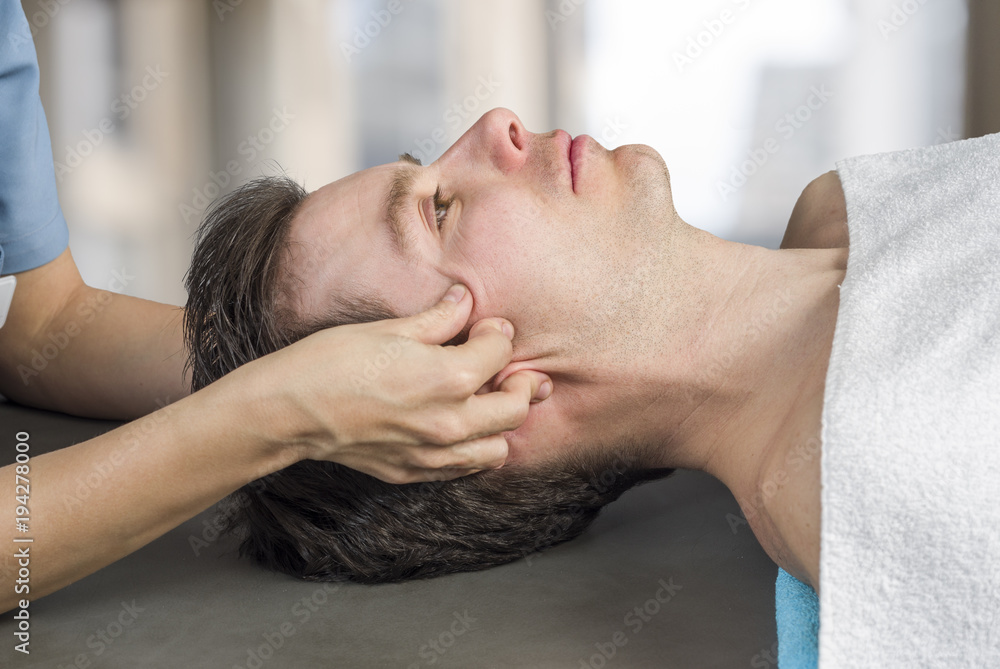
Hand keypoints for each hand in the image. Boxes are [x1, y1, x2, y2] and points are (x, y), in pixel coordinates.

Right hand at [246, 284, 551, 482]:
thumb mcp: (389, 329)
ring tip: (490, 401)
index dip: (498, 333)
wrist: (286, 412)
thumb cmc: (330, 363)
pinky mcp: (414, 472)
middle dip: (521, 382)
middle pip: (516, 406)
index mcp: (449, 378)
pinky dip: (475, 448)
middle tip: (512, 367)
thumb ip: (438, 319)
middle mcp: (451, 422)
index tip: (487, 326)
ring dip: (503, 424)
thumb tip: (464, 301)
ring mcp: (434, 454)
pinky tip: (463, 427)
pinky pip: (465, 468)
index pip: (499, 352)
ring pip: (499, 448)